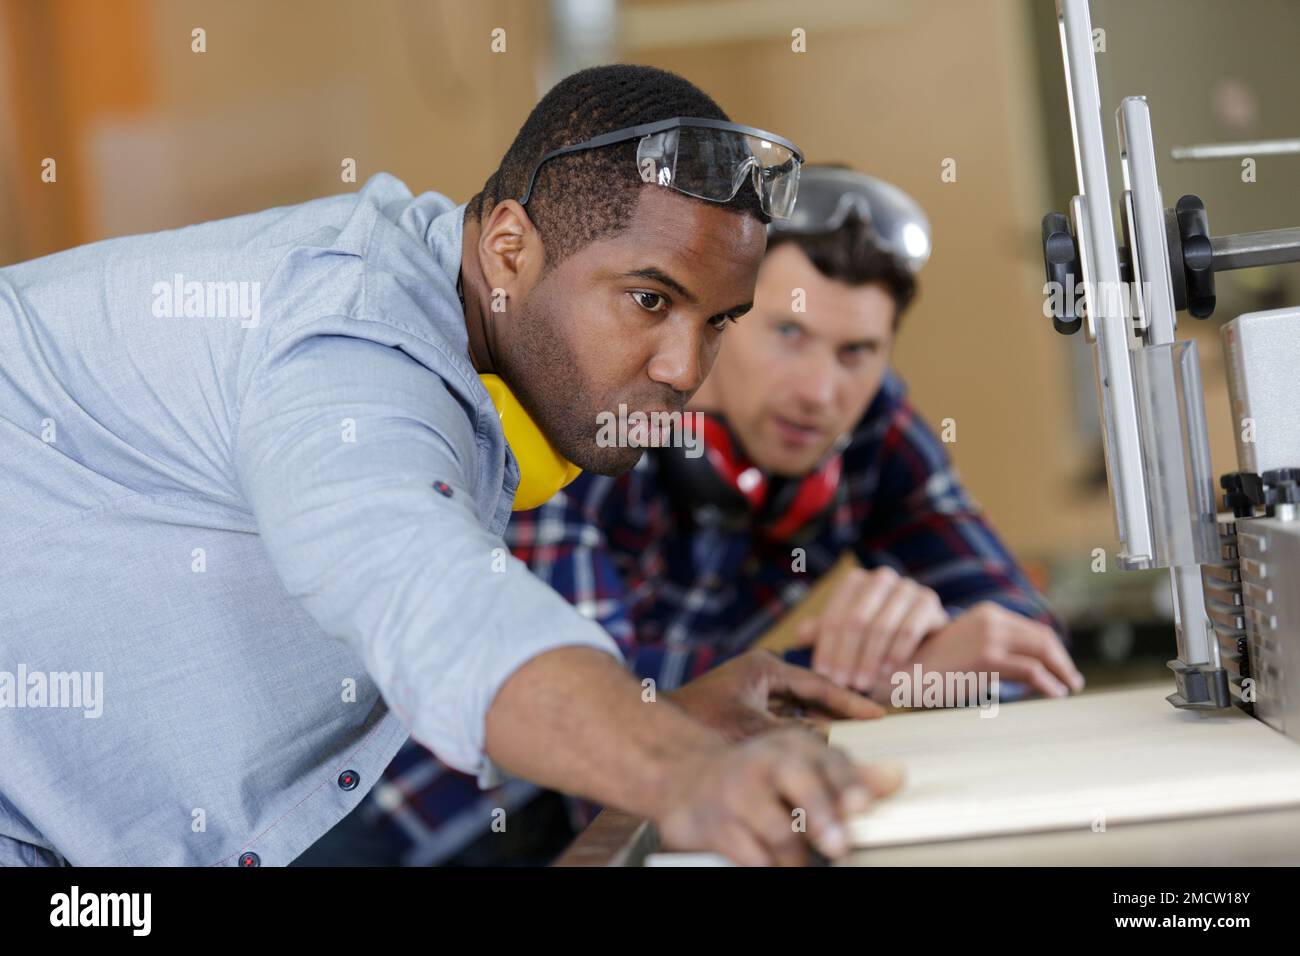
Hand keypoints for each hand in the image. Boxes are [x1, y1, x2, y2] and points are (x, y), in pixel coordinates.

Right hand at [654, 727, 904, 864]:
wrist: (684, 778)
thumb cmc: (756, 776)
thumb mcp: (801, 766)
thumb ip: (848, 776)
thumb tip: (898, 776)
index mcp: (794, 745)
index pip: (828, 761)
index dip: (848, 784)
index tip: (863, 805)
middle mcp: (766, 762)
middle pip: (800, 785)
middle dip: (822, 817)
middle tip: (841, 846)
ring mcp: (737, 792)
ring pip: (780, 833)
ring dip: (797, 858)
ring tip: (802, 862)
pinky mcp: (715, 824)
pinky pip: (751, 857)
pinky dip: (767, 866)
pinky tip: (771, 862)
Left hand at [670, 649, 884, 741]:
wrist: (659, 734)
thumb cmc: (701, 722)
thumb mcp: (753, 729)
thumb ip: (793, 734)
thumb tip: (827, 741)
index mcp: (765, 668)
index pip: (818, 683)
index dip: (849, 701)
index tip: (877, 713)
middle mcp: (762, 676)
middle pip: (812, 695)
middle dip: (839, 713)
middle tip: (871, 728)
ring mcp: (754, 692)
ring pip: (799, 710)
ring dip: (821, 725)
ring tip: (852, 742)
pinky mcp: (747, 710)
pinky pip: (784, 722)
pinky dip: (800, 735)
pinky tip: (818, 752)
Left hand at [796, 566, 948, 693]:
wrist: (921, 640)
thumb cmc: (874, 639)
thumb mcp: (846, 636)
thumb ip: (824, 633)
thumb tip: (801, 635)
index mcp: (854, 582)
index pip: (834, 616)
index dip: (826, 648)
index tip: (824, 676)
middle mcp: (880, 578)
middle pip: (856, 620)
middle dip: (847, 656)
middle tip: (843, 684)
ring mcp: (906, 587)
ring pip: (881, 625)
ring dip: (870, 659)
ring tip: (863, 684)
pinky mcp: (928, 601)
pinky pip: (909, 629)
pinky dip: (896, 653)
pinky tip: (887, 672)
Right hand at [907, 601, 1083, 697]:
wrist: (902, 669)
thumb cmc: (929, 664)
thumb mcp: (964, 646)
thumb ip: (990, 648)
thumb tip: (1018, 665)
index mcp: (987, 613)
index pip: (1031, 628)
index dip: (1053, 648)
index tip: (1061, 665)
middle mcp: (991, 619)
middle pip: (1042, 637)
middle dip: (1062, 659)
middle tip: (1072, 679)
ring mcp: (990, 637)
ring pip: (1042, 651)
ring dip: (1061, 671)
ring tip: (1068, 687)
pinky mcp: (988, 658)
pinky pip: (1031, 671)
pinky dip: (1049, 683)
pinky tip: (1054, 693)